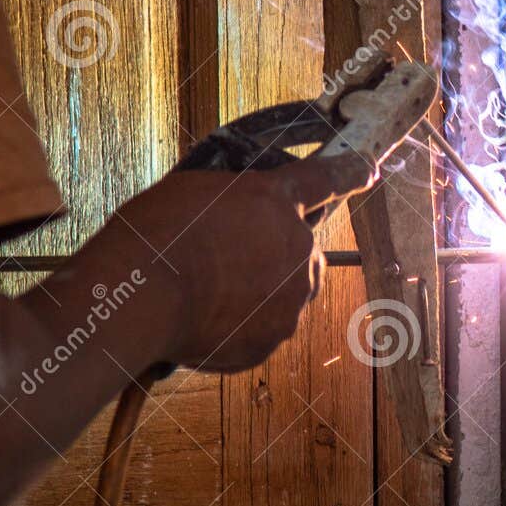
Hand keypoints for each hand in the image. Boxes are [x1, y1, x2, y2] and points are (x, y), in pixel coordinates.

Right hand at [111, 155, 372, 371]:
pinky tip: (204, 318)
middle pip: (301, 247)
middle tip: (226, 257)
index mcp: (276, 200)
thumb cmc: (154, 238)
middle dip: (273, 251)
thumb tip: (234, 219)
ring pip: (285, 290)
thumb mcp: (192, 193)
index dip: (348, 172)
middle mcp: (297, 246)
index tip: (365, 169)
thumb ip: (232, 202)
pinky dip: (241, 325)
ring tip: (207, 291)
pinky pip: (264, 327)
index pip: (327, 178)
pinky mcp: (274, 336)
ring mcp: (290, 296)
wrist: (140, 299)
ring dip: (258, 290)